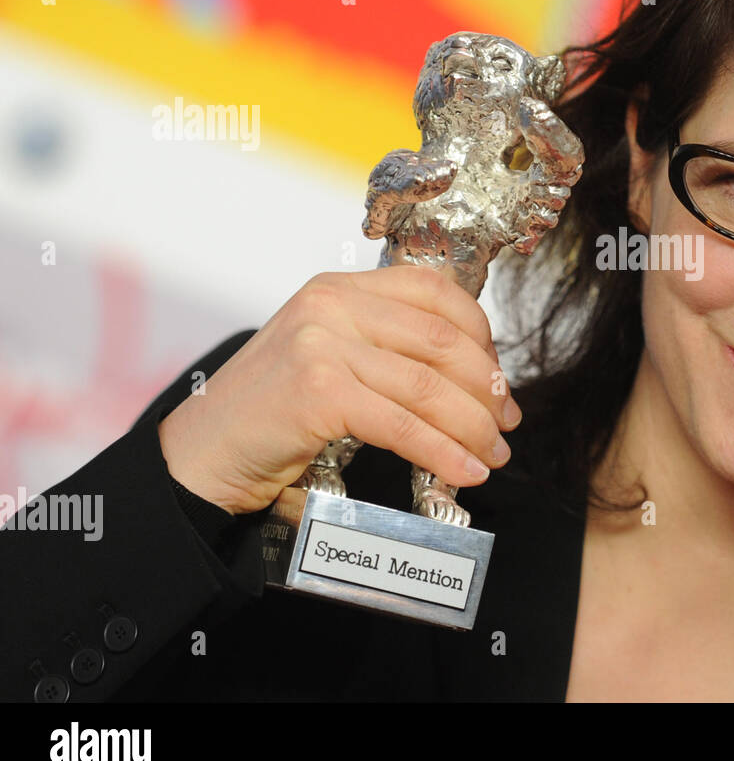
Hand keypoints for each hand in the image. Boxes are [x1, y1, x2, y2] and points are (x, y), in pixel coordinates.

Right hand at [158, 266, 520, 514]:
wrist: (199, 454)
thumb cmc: (271, 413)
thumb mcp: (329, 356)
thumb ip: (387, 348)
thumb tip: (476, 377)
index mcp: (341, 288)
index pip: (437, 292)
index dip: (482, 337)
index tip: (498, 380)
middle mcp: (332, 304)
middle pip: (443, 341)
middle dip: (488, 388)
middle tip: (507, 425)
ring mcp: (322, 344)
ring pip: (429, 387)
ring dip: (474, 427)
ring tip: (494, 456)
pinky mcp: (318, 392)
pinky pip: (403, 426)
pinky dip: (444, 452)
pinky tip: (466, 472)